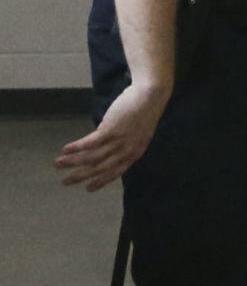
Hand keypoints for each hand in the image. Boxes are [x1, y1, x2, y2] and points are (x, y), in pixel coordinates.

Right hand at [55, 81, 169, 191]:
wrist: (151, 96)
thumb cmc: (143, 113)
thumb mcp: (137, 134)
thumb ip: (123, 145)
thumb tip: (105, 150)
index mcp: (134, 153)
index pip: (116, 172)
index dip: (101, 181)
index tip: (88, 189)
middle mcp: (127, 151)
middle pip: (100, 168)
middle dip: (81, 176)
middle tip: (65, 182)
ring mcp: (119, 141)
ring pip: (92, 157)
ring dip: (72, 161)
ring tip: (57, 164)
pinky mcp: (111, 129)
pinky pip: (90, 142)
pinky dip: (76, 147)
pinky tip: (65, 149)